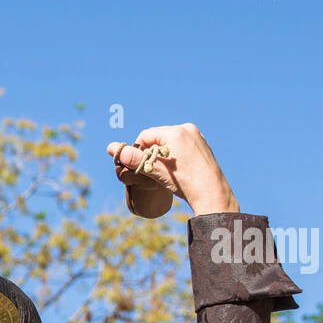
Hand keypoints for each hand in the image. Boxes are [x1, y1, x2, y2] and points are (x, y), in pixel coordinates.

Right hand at [107, 123, 238, 217]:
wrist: (212, 193)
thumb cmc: (183, 182)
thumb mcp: (155, 170)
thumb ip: (134, 158)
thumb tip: (111, 148)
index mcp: (175, 131)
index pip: (146, 136)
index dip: (139, 151)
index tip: (141, 167)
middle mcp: (187, 129)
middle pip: (158, 138)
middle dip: (152, 153)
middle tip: (153, 171)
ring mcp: (197, 136)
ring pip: (170, 142)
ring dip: (163, 155)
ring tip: (166, 172)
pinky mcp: (202, 145)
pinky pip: (181, 146)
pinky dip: (175, 156)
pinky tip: (178, 170)